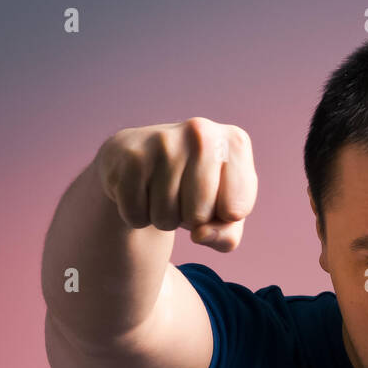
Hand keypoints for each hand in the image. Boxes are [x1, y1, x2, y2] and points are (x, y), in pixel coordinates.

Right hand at [95, 117, 257, 251]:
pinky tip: (142, 191)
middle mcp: (201, 132)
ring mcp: (164, 140)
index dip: (223, 217)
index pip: (235, 210)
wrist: (145, 159)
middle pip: (198, 215)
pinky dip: (138, 216)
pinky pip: (136, 214)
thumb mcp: (224, 214)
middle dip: (190, 220)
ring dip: (164, 219)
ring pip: (165, 218)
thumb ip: (227, 235)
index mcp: (235, 142)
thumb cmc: (196, 190)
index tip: (216, 196)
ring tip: (163, 192)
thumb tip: (200, 235)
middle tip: (184, 196)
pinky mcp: (132, 155)